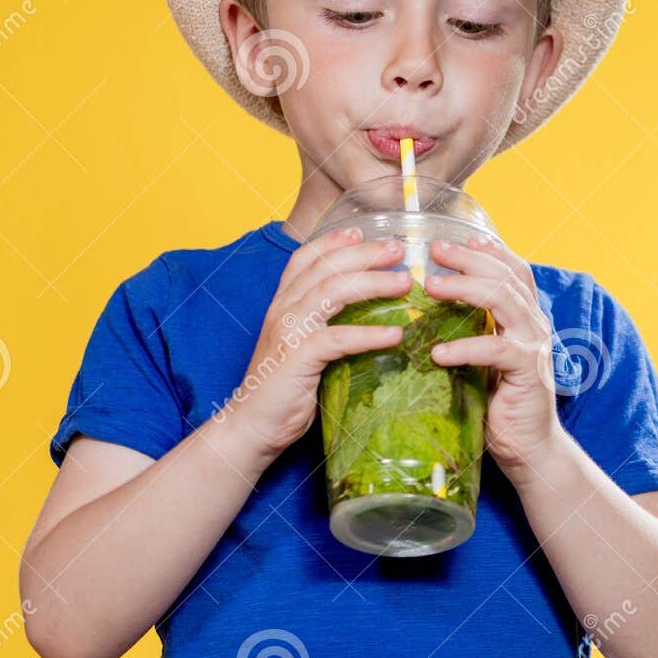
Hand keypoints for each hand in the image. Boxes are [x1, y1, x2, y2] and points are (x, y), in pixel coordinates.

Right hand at [220, 226, 412, 459]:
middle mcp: (283, 310)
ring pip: (334, 292)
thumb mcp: (302, 347)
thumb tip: (370, 317)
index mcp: (282, 304)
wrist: (251, 426)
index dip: (332, 242)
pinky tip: (396, 335)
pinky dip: (370, 334)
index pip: (304, 258)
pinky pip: (338, 338)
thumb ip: (324, 326)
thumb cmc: (283, 389)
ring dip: (374, 284)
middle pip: (327, 268)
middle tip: (398, 250)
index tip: (361, 232)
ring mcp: (288, 332)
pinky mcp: (297, 359)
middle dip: (365, 254)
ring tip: (406, 284)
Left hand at [423, 235, 562, 479]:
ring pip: (505, 301)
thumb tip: (424, 312)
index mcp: (525, 318)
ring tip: (431, 287)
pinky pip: (497, 350)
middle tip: (433, 252)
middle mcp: (534, 325)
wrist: (529, 448)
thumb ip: (469, 333)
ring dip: (466, 289)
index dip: (488, 251)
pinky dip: (466, 347)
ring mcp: (534, 346)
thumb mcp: (482, 360)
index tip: (456, 238)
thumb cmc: (499, 404)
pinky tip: (437, 353)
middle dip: (468, 260)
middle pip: (506, 277)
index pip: (513, 270)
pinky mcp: (528, 372)